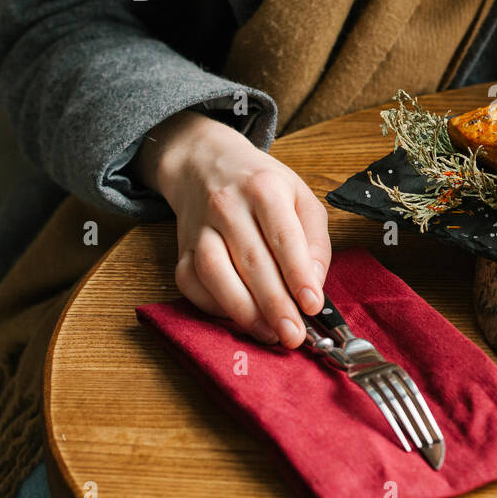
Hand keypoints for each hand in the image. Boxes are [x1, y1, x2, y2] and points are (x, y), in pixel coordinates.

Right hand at [129, 111, 331, 347]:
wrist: (205, 163)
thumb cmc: (261, 184)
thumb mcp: (300, 196)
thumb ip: (315, 239)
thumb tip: (315, 284)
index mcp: (264, 189)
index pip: (283, 236)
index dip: (298, 274)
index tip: (312, 305)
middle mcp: (227, 206)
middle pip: (251, 261)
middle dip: (275, 304)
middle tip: (294, 334)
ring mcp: (199, 228)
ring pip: (215, 274)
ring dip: (243, 311)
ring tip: (269, 334)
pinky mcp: (181, 248)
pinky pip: (190, 283)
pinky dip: (213, 306)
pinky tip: (239, 318)